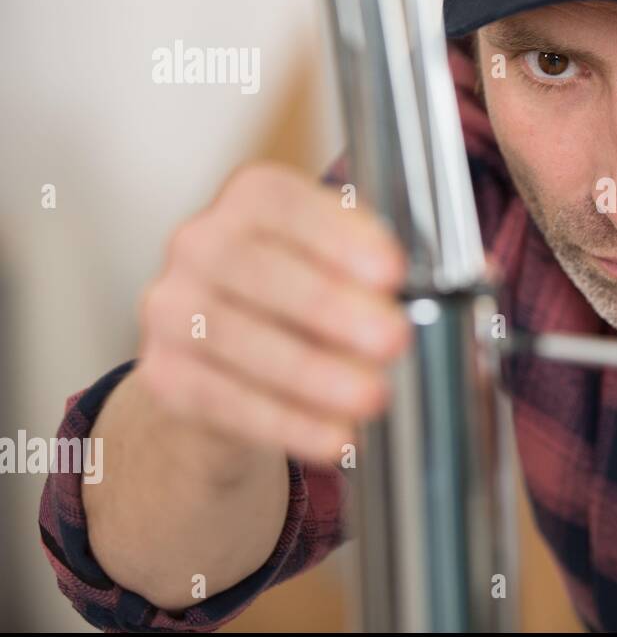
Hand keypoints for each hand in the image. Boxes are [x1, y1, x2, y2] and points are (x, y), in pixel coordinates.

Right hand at [134, 161, 411, 466]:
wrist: (235, 369)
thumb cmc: (308, 306)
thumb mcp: (346, 273)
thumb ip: (379, 276)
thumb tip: (433, 294)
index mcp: (251, 200)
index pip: (285, 203)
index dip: (337, 236)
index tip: (392, 272)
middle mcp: (199, 243)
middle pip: (257, 269)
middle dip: (330, 307)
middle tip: (394, 338)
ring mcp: (170, 308)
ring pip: (235, 337)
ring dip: (311, 372)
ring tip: (373, 396)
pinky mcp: (164, 374)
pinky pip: (223, 399)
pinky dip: (286, 422)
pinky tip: (335, 437)